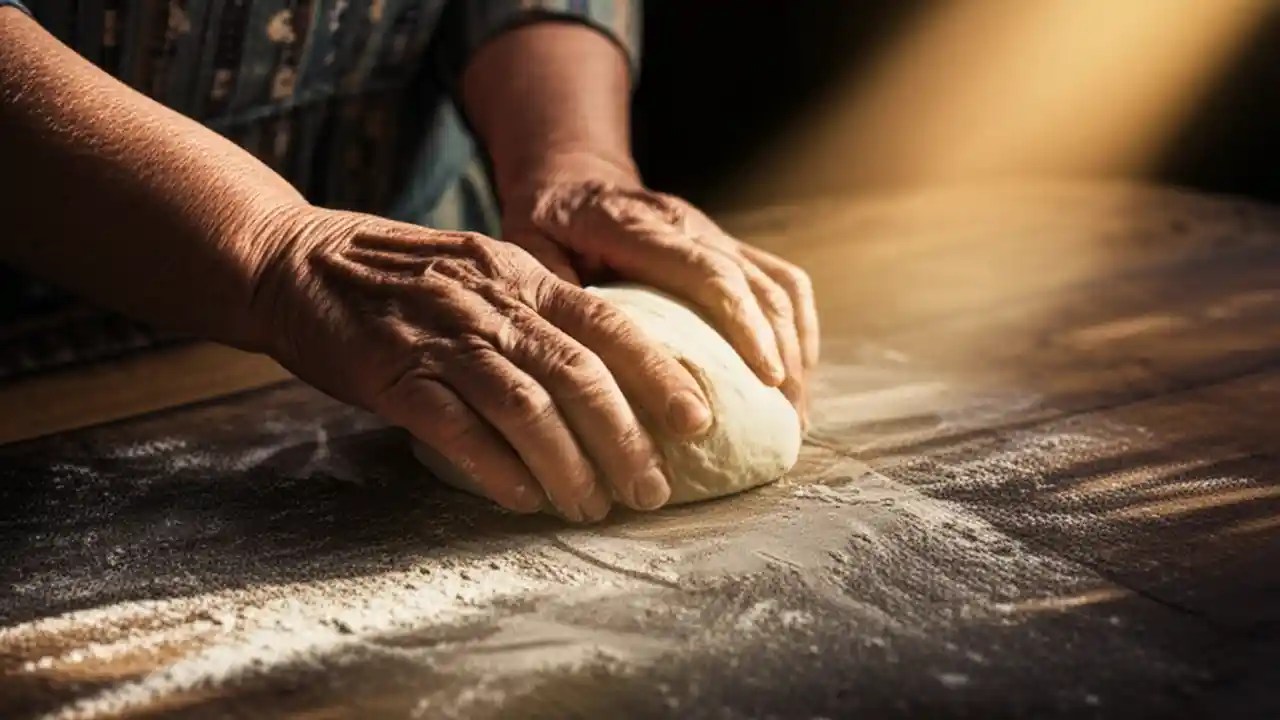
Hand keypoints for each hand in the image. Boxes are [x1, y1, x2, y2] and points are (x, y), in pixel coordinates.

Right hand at [251, 205, 714, 521]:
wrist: (295, 260)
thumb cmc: (400, 278)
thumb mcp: (482, 271)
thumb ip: (538, 313)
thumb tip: (606, 372)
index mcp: (522, 275)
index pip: (611, 323)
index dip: (661, 374)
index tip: (701, 420)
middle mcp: (491, 303)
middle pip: (579, 374)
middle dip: (626, 437)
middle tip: (655, 489)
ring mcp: (441, 337)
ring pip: (525, 406)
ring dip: (568, 465)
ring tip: (594, 506)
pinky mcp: (392, 373)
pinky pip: (455, 428)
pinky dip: (496, 468)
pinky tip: (523, 499)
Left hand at [501, 160, 819, 421]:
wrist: (570, 180)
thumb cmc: (544, 227)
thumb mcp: (528, 252)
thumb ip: (550, 294)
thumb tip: (580, 362)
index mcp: (636, 225)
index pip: (707, 273)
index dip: (744, 326)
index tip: (768, 379)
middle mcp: (686, 223)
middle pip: (755, 284)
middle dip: (780, 352)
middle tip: (787, 419)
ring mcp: (713, 233)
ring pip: (778, 284)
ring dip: (796, 347)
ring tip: (795, 412)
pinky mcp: (729, 246)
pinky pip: (782, 282)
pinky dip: (799, 328)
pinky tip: (797, 376)